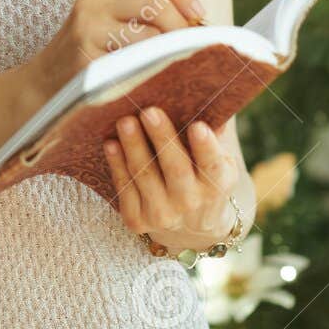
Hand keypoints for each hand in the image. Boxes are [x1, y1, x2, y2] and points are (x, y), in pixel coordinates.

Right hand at [27, 0, 205, 101]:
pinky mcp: (88, 56)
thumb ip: (148, 6)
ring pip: (149, 32)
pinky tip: (157, 73)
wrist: (49, 79)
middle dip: (181, 25)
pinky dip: (153, 66)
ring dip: (170, 49)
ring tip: (177, 60)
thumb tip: (199, 19)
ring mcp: (88, 26)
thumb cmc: (94, 46)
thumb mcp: (114, 14)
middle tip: (192, 46)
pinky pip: (135, 60)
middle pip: (155, 1)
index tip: (198, 14)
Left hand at [104, 106, 239, 246]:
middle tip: (149, 111)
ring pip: (145, 176)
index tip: (197, 127)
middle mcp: (191, 203)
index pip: (213, 167)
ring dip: (133, 147)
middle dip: (161, 138)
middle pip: (175, 168)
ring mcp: (163, 215)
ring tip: (125, 121)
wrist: (190, 227)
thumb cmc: (202, 178)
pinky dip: (117, 165)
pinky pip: (125, 189)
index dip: (206, 148)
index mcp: (216, 185)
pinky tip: (111, 144)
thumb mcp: (218, 160)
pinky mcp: (137, 220)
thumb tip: (208, 101)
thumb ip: (213, 134)